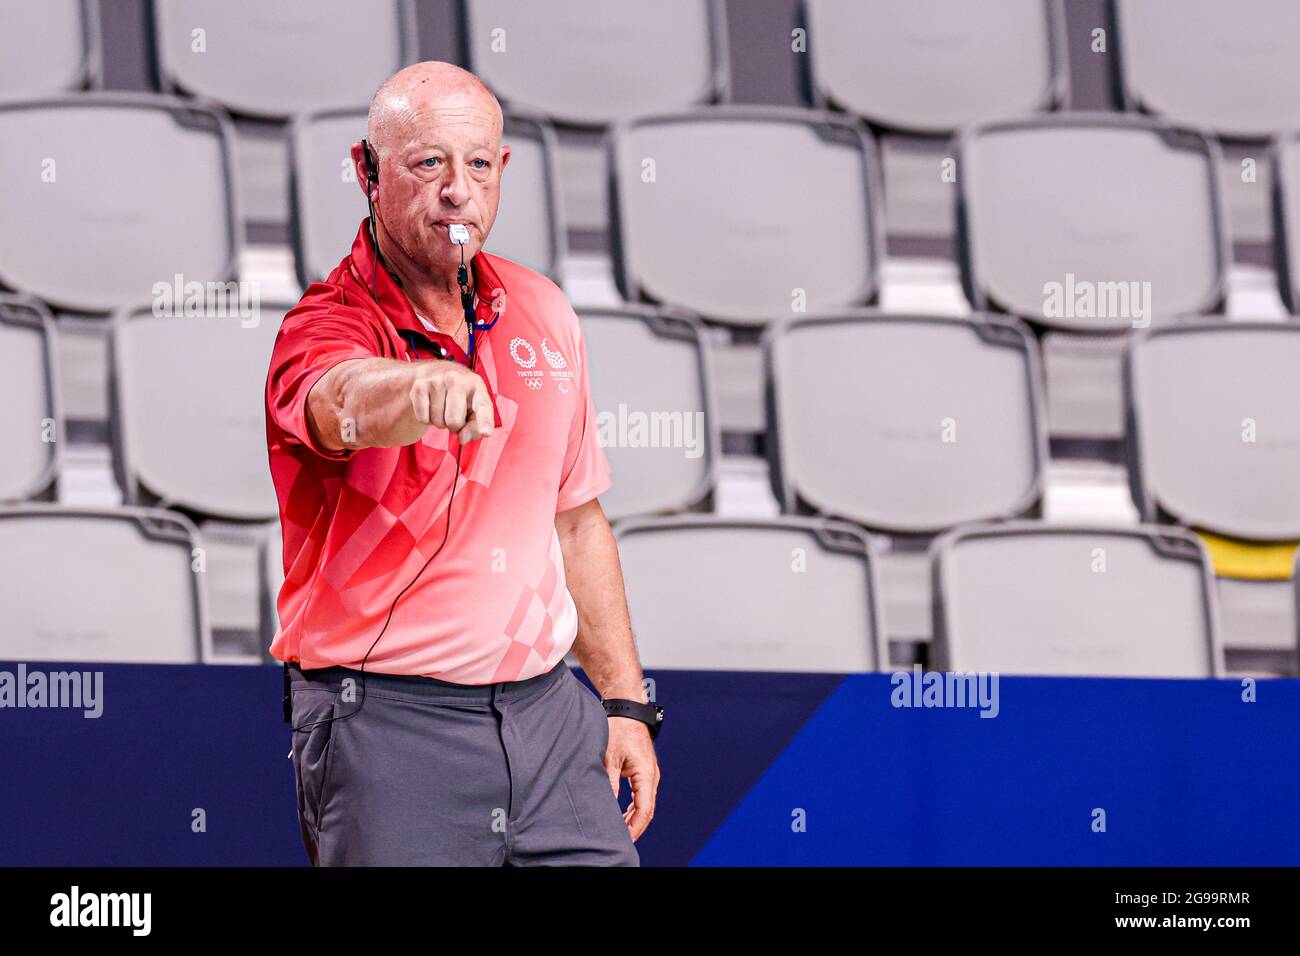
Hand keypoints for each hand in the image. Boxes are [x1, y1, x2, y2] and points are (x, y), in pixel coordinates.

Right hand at [408, 361, 493, 441]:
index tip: (486, 433)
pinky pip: (423, 419)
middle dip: (454, 426)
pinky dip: (426, 419)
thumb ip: (474, 428)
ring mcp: (437, 381)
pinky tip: (431, 406)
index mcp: (477, 386)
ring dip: (440, 422)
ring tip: (443, 408)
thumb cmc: (462, 398)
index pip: (482, 406)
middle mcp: (457, 380)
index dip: (485, 421)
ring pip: (437, 421)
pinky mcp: (420, 386)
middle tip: (454, 414)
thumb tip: (463, 438)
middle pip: (454, 422)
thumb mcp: (475, 410)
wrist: (437, 372)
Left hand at [604, 716, 658, 840]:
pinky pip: (641, 794)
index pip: (644, 809)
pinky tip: (623, 814)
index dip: (635, 827)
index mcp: (646, 773)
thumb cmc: (618, 729)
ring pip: (644, 803)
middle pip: (647, 809)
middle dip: (635, 826)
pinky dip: (633, 807)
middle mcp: (651, 775)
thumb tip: (606, 807)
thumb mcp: (610, 758)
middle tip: (620, 840)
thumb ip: (609, 784)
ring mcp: (649, 772)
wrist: (625, 709)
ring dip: (633, 817)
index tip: (625, 839)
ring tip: (619, 831)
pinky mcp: (643, 769)